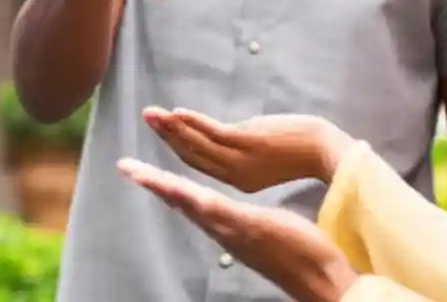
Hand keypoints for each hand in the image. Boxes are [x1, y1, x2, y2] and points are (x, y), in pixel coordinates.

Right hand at [118, 159, 357, 301]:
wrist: (322, 279)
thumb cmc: (301, 254)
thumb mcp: (267, 232)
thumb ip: (248, 226)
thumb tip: (241, 220)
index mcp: (228, 226)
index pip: (191, 203)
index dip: (167, 187)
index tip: (143, 172)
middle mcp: (224, 229)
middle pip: (180, 202)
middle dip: (151, 184)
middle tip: (125, 166)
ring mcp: (233, 229)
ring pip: (190, 204)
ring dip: (161, 187)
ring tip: (137, 171)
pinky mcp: (247, 227)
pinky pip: (214, 210)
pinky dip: (191, 197)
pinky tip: (176, 188)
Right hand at [143, 107, 357, 190]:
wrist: (324, 149)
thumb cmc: (301, 148)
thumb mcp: (265, 152)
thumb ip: (243, 147)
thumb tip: (230, 134)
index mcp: (238, 178)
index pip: (200, 161)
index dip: (178, 145)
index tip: (161, 131)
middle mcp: (233, 173)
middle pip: (193, 153)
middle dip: (167, 135)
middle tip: (146, 117)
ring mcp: (239, 159)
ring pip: (198, 143)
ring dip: (173, 127)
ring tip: (153, 114)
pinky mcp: (247, 144)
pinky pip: (214, 133)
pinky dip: (194, 123)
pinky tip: (178, 114)